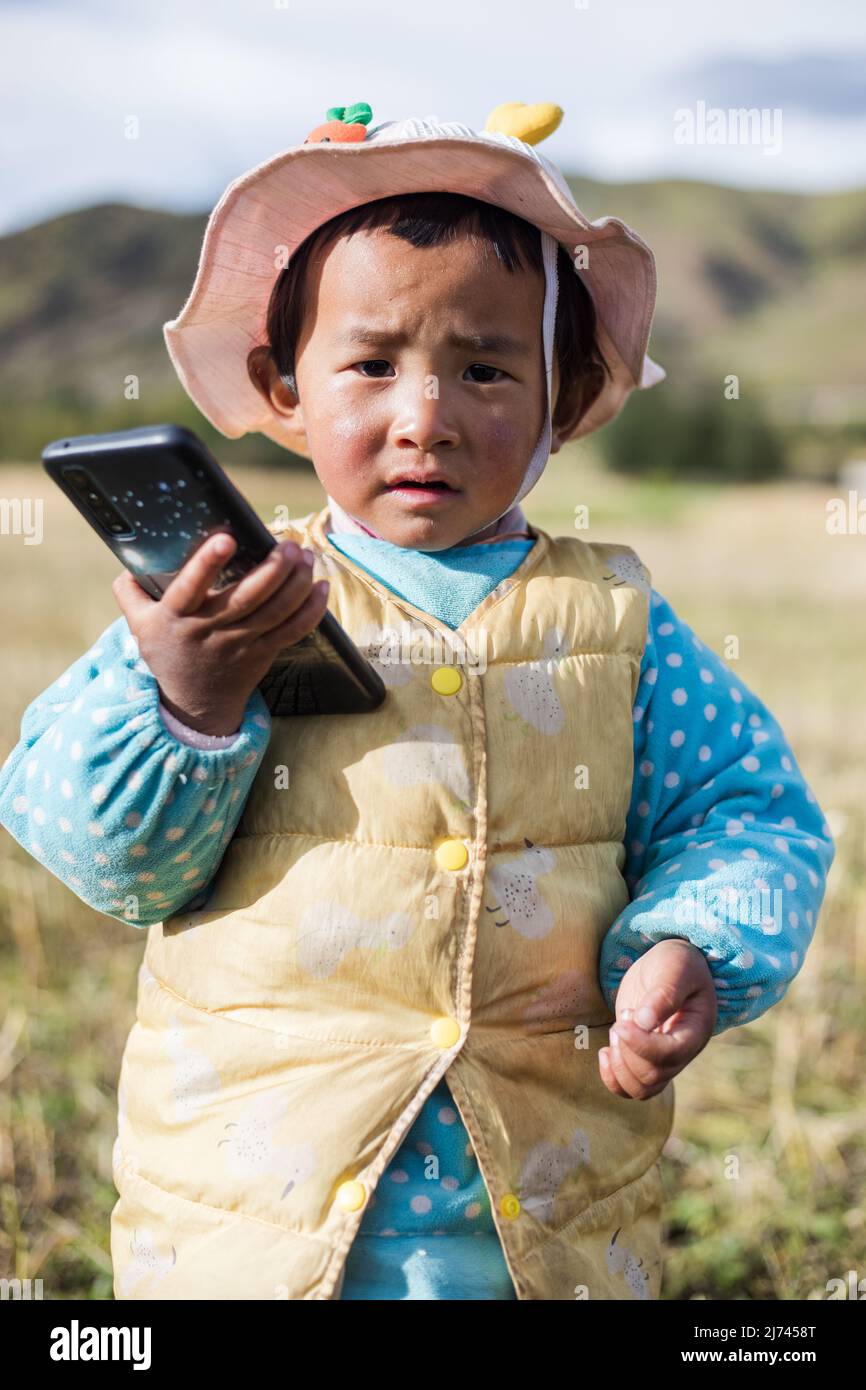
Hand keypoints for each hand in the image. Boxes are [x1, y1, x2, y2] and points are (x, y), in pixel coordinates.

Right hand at [111, 533, 329, 734]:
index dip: (207, 564)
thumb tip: (127, 560)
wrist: (193, 704)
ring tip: (305, 555)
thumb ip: (130, 592)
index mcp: (178, 617)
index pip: (191, 588)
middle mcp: (211, 630)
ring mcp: (241, 643)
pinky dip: (311, 611)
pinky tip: (321, 586)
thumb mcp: (139, 625)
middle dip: (272, 569)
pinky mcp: (264, 653)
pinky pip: (293, 632)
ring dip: (296, 583)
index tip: (225, 538)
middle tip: (287, 544)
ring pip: (275, 612)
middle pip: (246, 598)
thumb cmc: (168, 652)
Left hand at [599, 938, 716, 1098]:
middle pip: (653, 1075)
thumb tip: (643, 1022)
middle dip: (628, 1049)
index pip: (671, 1054)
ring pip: (641, 1089)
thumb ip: (664, 993)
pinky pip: (630, 1088)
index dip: (642, 1044)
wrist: (669, 966)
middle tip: (624, 1015)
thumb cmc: (676, 962)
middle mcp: (683, 1053)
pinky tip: (605, 1052)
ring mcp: (663, 1059)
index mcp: (696, 1030)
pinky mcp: (644, 1059)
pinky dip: (612, 1078)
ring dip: (619, 1065)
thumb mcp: (675, 967)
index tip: (622, 1019)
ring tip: (616, 1029)